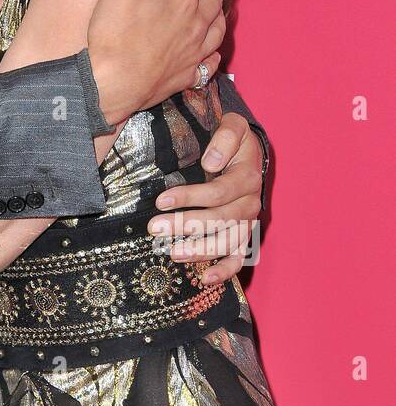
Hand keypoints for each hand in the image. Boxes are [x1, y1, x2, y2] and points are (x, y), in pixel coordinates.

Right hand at [87, 0, 224, 125]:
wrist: (109, 85)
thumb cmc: (112, 35)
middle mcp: (196, 23)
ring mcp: (195, 52)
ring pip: (218, 27)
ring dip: (217, 12)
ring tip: (212, 4)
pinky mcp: (188, 75)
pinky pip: (211, 60)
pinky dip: (213, 49)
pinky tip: (208, 47)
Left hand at [146, 113, 262, 282]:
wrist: (249, 153)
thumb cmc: (234, 140)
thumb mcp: (234, 126)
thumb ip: (226, 138)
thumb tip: (211, 162)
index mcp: (247, 178)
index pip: (219, 192)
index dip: (190, 197)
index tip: (161, 200)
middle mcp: (251, 203)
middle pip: (221, 219)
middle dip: (186, 225)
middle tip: (155, 228)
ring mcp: (248, 222)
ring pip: (228, 242)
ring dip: (200, 250)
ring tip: (172, 253)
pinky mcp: (243, 235)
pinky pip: (239, 258)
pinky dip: (225, 271)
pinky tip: (205, 280)